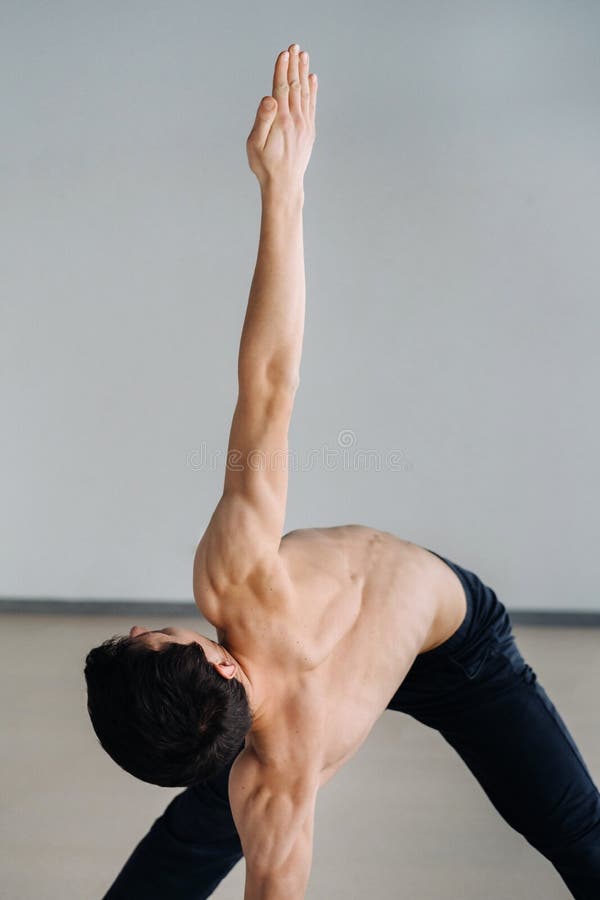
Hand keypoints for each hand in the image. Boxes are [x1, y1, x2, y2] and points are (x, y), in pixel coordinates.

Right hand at [246, 43, 317, 191]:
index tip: (284, 52)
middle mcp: (296, 119)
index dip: (282, 69)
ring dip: (303, 73)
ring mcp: (305, 125)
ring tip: (303, 56)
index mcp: (281, 120)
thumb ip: (263, 119)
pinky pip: (311, 105)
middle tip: (295, 46)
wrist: (284, 185)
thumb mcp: (256, 144)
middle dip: (294, 65)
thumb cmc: (265, 166)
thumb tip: (269, 98)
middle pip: (295, 86)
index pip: (281, 88)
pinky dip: (312, 90)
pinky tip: (312, 79)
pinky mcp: (309, 131)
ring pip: (304, 93)